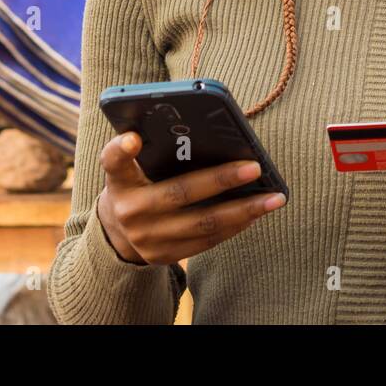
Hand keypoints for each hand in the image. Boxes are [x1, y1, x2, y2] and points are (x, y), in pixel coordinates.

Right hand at [94, 131, 287, 265]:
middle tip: (255, 168)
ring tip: (273, 198)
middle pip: (180, 193)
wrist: (117, 233)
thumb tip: (196, 130)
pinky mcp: (164, 256)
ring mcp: (148, 238)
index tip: (134, 138)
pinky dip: (234, 226)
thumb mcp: (131, 166)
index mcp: (120, 179)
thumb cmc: (136, 185)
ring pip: (202, 224)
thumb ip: (150, 148)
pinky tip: (255, 213)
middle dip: (221, 180)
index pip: (113, 160)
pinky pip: (207, 242)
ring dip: (243, 211)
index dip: (122, 149)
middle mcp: (130, 211)